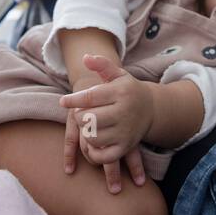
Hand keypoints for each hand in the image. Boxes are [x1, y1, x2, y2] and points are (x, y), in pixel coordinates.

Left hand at [60, 54, 150, 192]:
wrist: (152, 109)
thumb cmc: (128, 90)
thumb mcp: (118, 74)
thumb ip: (102, 64)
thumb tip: (85, 57)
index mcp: (120, 92)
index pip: (90, 97)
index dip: (73, 100)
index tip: (63, 102)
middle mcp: (124, 112)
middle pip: (88, 118)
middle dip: (79, 116)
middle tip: (82, 114)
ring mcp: (126, 132)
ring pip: (92, 137)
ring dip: (85, 132)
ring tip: (88, 126)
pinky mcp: (125, 147)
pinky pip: (102, 157)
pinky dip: (93, 152)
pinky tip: (93, 142)